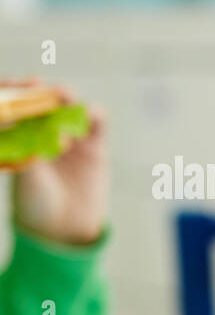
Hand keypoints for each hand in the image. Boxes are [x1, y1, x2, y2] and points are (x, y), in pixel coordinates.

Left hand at [12, 87, 107, 245]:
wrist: (64, 230)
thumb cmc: (35, 204)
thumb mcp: (26, 174)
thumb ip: (29, 147)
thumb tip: (26, 118)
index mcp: (21, 136)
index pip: (18, 106)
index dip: (18, 91)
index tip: (19, 84)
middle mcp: (44, 133)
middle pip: (44, 101)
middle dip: (42, 91)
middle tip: (40, 85)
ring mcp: (71, 138)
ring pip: (70, 108)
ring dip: (68, 98)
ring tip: (64, 95)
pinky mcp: (95, 148)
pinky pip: (97, 124)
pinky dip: (96, 114)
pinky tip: (93, 114)